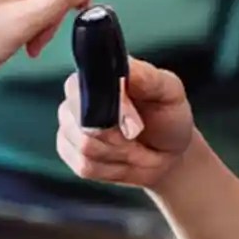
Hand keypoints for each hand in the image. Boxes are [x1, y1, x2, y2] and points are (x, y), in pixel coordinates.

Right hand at [57, 58, 194, 189]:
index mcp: (97, 74)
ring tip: (135, 145)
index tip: (134, 121)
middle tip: (139, 133)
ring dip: (119, 152)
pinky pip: (84, 166)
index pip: (78, 87)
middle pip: (79, 122)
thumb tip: (122, 70)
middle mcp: (77, 98)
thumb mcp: (169, 92)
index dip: (107, 108)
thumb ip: (146, 77)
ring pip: (84, 147)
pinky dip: (112, 168)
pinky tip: (124, 159)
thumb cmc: (168, 116)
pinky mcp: (71, 154)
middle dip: (117, 136)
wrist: (169, 152)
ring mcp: (70, 126)